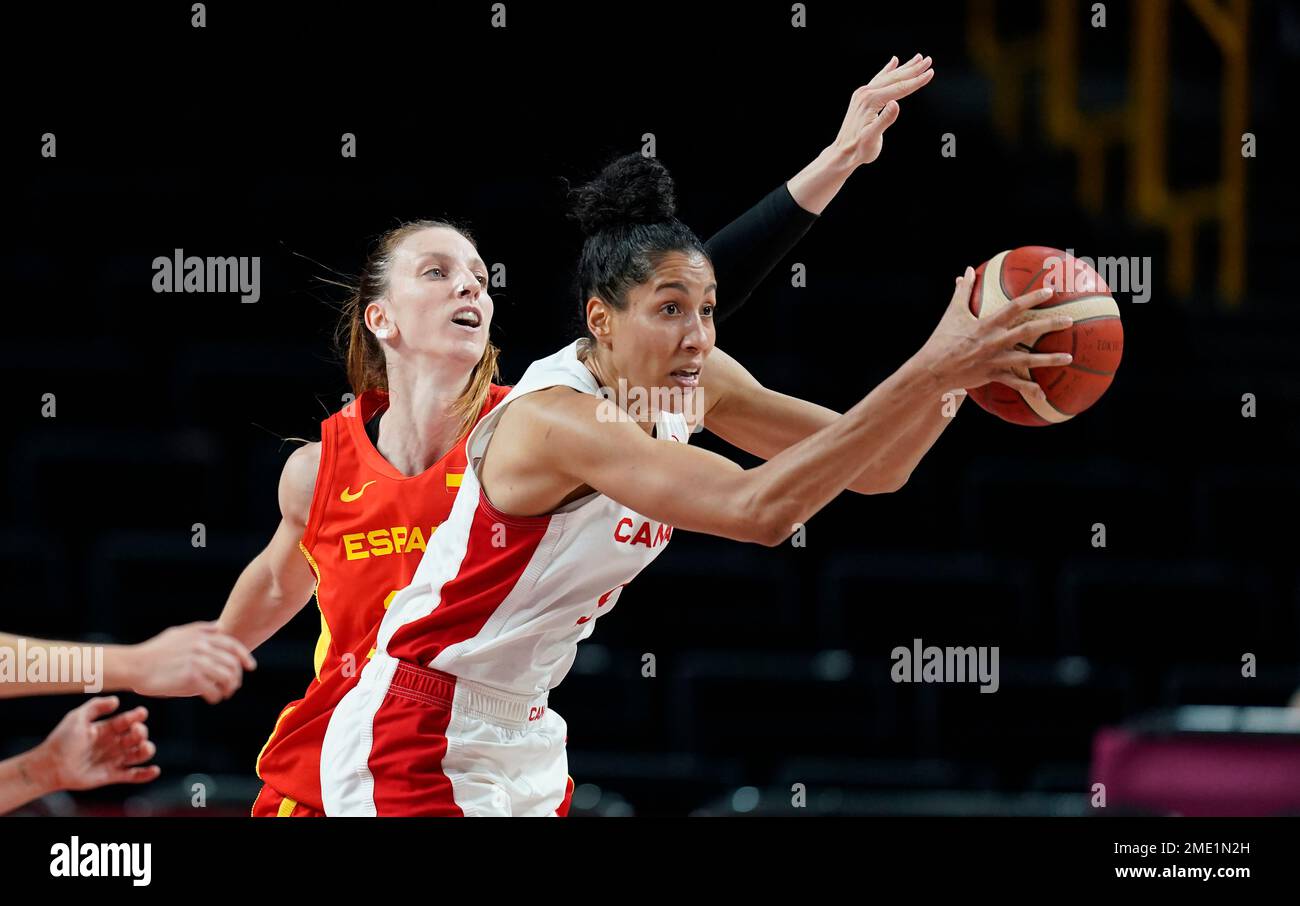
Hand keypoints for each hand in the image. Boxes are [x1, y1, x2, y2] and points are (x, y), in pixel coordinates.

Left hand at [31, 696, 159, 792]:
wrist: (49, 766)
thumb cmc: (61, 741)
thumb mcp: (76, 718)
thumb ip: (96, 706)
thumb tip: (116, 700)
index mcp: (105, 729)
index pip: (126, 721)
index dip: (136, 716)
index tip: (141, 712)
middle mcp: (112, 744)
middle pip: (136, 737)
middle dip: (140, 733)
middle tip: (136, 731)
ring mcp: (113, 759)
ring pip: (138, 754)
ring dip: (146, 750)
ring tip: (144, 748)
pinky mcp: (112, 775)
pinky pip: (133, 775)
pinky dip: (145, 774)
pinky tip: (154, 770)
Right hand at [129, 622, 255, 703]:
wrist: (134, 666)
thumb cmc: (154, 651)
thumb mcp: (178, 633)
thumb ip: (201, 629)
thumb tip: (220, 627)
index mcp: (201, 636)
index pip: (233, 645)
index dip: (244, 657)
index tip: (250, 667)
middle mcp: (202, 647)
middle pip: (232, 663)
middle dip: (236, 677)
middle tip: (233, 686)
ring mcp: (198, 662)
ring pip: (227, 677)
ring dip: (228, 688)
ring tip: (223, 694)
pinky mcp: (191, 678)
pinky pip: (214, 690)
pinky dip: (216, 696)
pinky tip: (212, 698)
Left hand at [831, 53, 934, 167]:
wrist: (842, 153)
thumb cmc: (859, 149)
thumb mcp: (872, 138)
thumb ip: (884, 120)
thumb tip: (896, 104)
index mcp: (871, 101)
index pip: (899, 88)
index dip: (916, 81)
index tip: (931, 73)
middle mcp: (865, 93)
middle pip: (895, 78)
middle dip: (913, 69)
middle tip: (929, 60)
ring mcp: (862, 94)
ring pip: (888, 76)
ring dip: (904, 67)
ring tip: (918, 58)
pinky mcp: (862, 97)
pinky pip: (878, 79)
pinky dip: (887, 70)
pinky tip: (894, 61)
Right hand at [916, 267, 1074, 399]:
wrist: (934, 369)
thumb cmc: (942, 339)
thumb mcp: (953, 312)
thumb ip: (963, 290)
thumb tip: (966, 271)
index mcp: (987, 324)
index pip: (1014, 307)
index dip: (1033, 298)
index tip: (1050, 291)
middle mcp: (995, 341)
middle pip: (1028, 331)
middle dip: (1050, 325)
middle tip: (1069, 321)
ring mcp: (995, 359)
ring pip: (1028, 360)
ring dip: (1050, 359)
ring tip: (1068, 358)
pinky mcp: (992, 375)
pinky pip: (1014, 383)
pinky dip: (1028, 389)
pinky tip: (1042, 394)